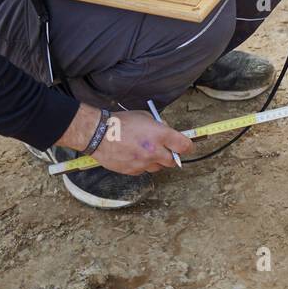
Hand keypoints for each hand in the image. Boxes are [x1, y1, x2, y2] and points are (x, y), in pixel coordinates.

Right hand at [59, 105, 192, 174]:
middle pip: (173, 161)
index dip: (188, 147)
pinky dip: (142, 165)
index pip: (184, 146)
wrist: (99, 134)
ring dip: (156, 161)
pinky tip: (133, 155)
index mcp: (160, 135)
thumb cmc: (121, 122)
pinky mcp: (133, 171)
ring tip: (145, 151)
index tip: (187, 146)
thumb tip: (168, 133)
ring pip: (158, 168)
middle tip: (165, 150)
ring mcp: (143, 163)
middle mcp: (154, 151)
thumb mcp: (145, 117)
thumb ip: (160, 126)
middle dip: (171, 156)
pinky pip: (144, 171)